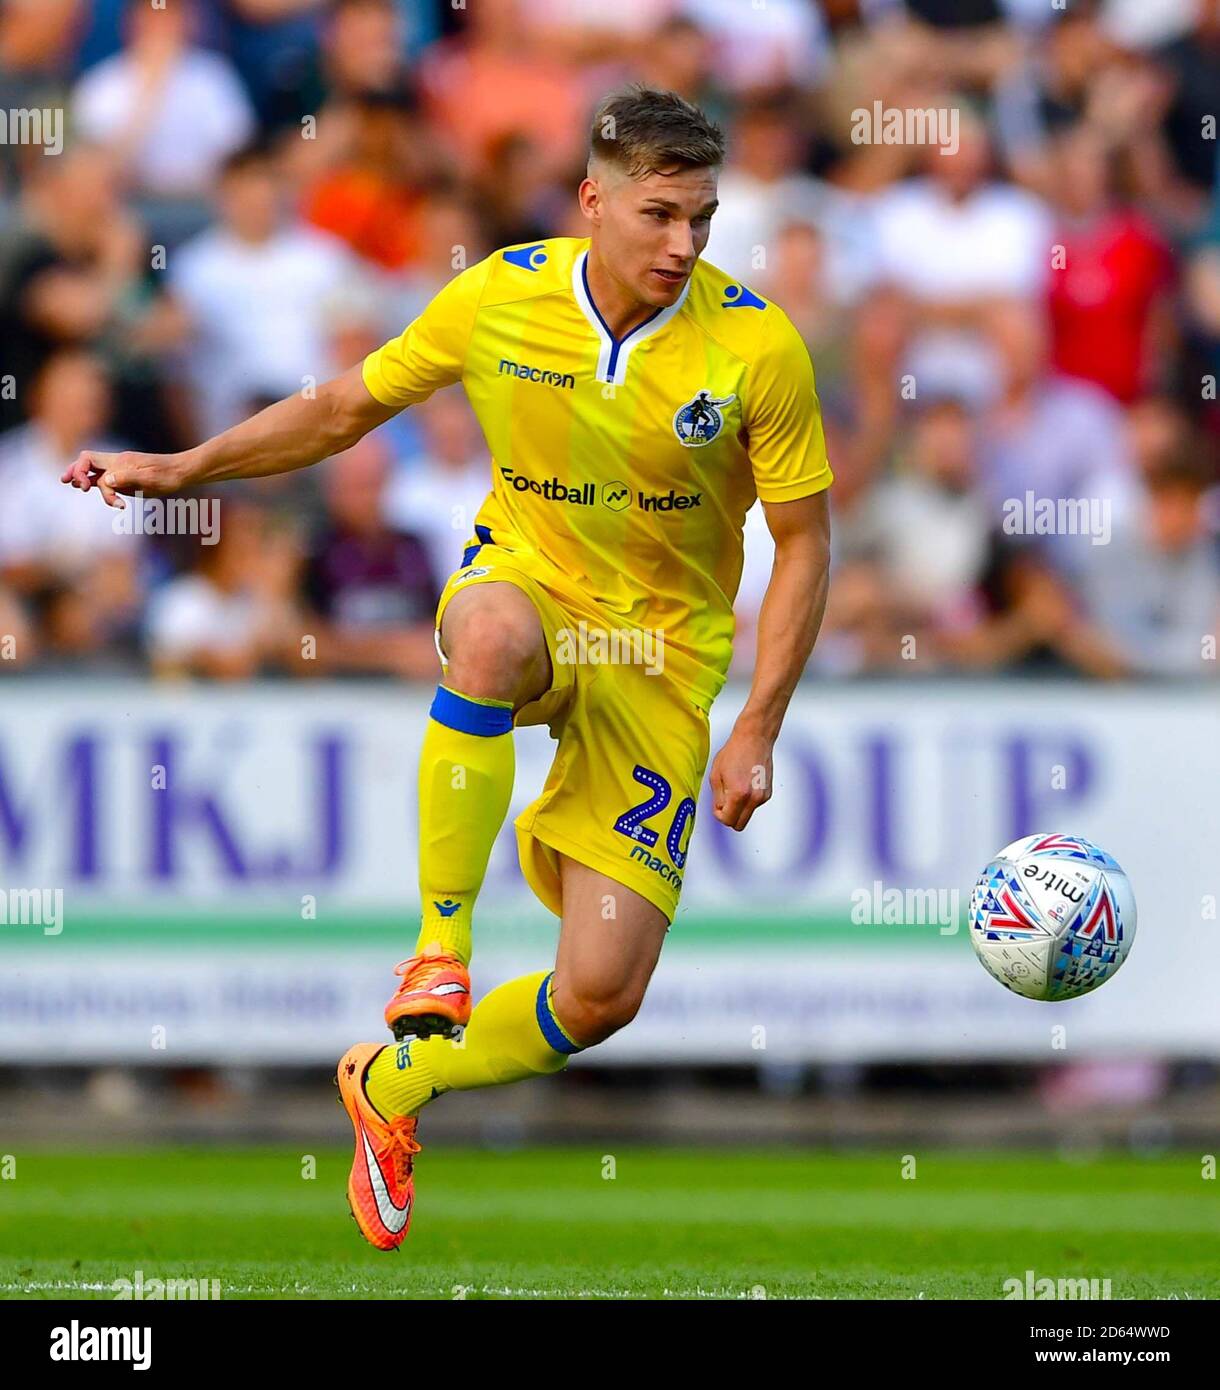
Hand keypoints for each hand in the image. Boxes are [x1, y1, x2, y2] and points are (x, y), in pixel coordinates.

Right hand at [61, 450, 189, 508]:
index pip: (89, 459)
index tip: (86, 488)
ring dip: (86, 480)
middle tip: (66, 483)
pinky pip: (109, 481)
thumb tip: (105, 480)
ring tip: (81, 488)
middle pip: (87, 462)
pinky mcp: (128, 479)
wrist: (183, 472)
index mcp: (120, 461)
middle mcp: (118, 463)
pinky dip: (104, 490)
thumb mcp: (150, 478)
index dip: (80, 471)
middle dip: (75, 471)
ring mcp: (122, 471)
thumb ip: (127, 478)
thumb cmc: (169, 475)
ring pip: (97, 473)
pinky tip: (114, 502)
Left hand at [709, 722, 773, 830]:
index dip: (719, 815)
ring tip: (734, 788)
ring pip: (746, 815)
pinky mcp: (768, 793)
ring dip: (738, 808)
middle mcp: (754, 798)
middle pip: (739, 824)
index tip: (717, 806)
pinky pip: (753, 805)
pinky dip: (747, 801)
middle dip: (729, 816)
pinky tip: (744, 783)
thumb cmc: (735, 751)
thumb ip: (717, 798)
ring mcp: (763, 796)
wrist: (755, 738)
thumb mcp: (716, 775)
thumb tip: (720, 810)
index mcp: (739, 794)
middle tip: (724, 802)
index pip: (727, 820)